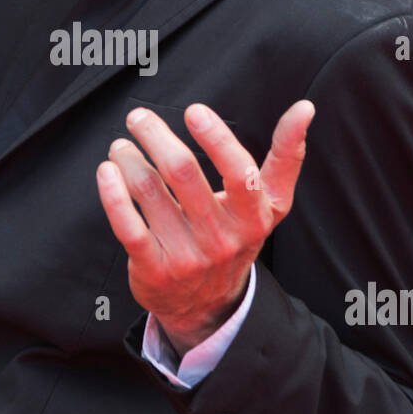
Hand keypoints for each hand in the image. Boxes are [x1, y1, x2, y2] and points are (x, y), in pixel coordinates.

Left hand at [96, 100, 314, 355]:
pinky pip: (128, 225)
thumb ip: (286, 158)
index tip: (194, 111)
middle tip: (138, 117)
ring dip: (130, 160)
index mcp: (254, 217)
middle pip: (183, 173)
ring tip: (122, 144)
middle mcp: (221, 238)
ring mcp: (186, 256)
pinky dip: (113, 193)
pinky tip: (107, 171)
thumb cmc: (235, 237)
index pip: (241, 173)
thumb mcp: (270, 206)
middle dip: (156, 137)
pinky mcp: (153, 269)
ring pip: (150, 193)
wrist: (208, 306)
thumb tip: (305, 108)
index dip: (217, 140)